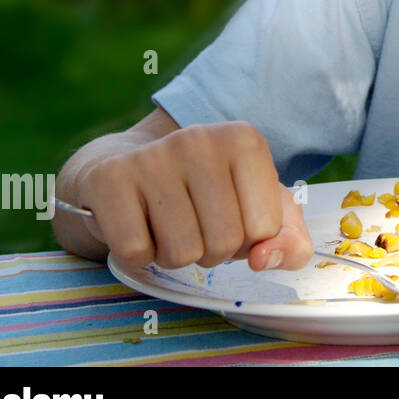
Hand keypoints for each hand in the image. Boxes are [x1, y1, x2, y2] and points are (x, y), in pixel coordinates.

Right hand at [74, 121, 313, 271]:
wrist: (122, 166)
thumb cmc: (204, 194)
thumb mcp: (260, 211)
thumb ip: (290, 242)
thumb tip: (264, 259)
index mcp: (245, 140)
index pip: (265, 229)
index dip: (247, 240)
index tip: (229, 217)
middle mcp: (200, 139)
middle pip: (224, 243)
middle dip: (211, 252)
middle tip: (193, 224)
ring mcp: (152, 155)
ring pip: (181, 252)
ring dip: (174, 256)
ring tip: (164, 224)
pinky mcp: (109, 178)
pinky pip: (136, 252)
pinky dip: (138, 255)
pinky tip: (137, 225)